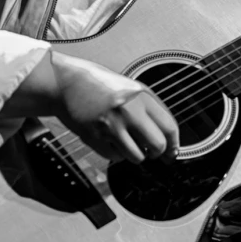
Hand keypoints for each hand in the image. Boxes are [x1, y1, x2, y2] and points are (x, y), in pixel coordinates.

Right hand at [51, 53, 179, 164]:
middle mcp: (128, 111)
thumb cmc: (99, 84)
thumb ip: (149, 108)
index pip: (169, 127)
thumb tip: (168, 135)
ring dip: (137, 155)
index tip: (173, 152)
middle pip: (158, 146)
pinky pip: (116, 157)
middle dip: (159, 153)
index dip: (175, 144)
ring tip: (131, 144)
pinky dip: (117, 154)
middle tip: (155, 152)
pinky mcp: (95, 138)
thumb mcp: (130, 88)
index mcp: (140, 96)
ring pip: (138, 157)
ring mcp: (111, 125)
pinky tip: (113, 141)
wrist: (65, 83)